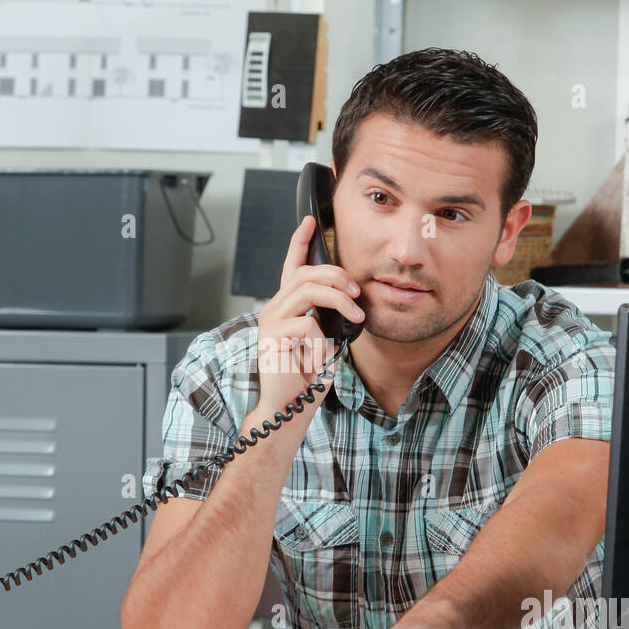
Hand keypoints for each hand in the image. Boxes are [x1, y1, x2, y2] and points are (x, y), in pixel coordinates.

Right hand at [254, 215, 364, 420]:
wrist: (289, 407)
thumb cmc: (306, 377)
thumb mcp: (323, 340)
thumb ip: (326, 317)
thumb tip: (348, 298)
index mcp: (287, 307)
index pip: (291, 266)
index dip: (300, 242)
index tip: (310, 221)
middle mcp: (274, 308)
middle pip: (308, 274)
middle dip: (338, 277)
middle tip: (358, 295)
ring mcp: (270, 321)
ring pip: (308, 290)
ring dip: (340, 301)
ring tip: (355, 319)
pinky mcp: (272, 336)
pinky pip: (308, 324)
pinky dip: (323, 342)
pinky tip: (319, 358)